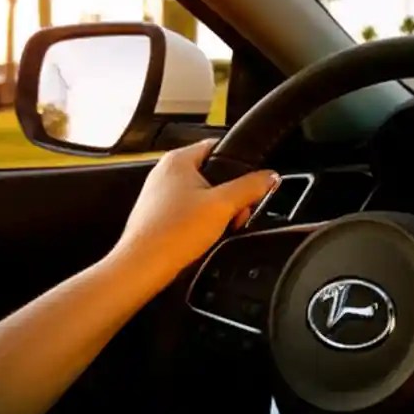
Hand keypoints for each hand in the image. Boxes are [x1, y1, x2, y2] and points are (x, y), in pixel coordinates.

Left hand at [107, 138, 278, 285]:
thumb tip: (269, 177)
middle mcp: (165, 172)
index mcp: (178, 160)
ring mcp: (159, 194)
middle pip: (212, 174)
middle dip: (230, 195)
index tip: (251, 183)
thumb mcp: (223, 206)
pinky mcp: (157, 215)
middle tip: (237, 213)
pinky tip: (203, 237)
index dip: (238, 164)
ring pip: (201, 195)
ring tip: (220, 228)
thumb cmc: (173, 233)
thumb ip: (250, 187)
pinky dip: (200, 222)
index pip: (217, 146)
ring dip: (217, 211)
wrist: (143, 266)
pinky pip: (188, 211)